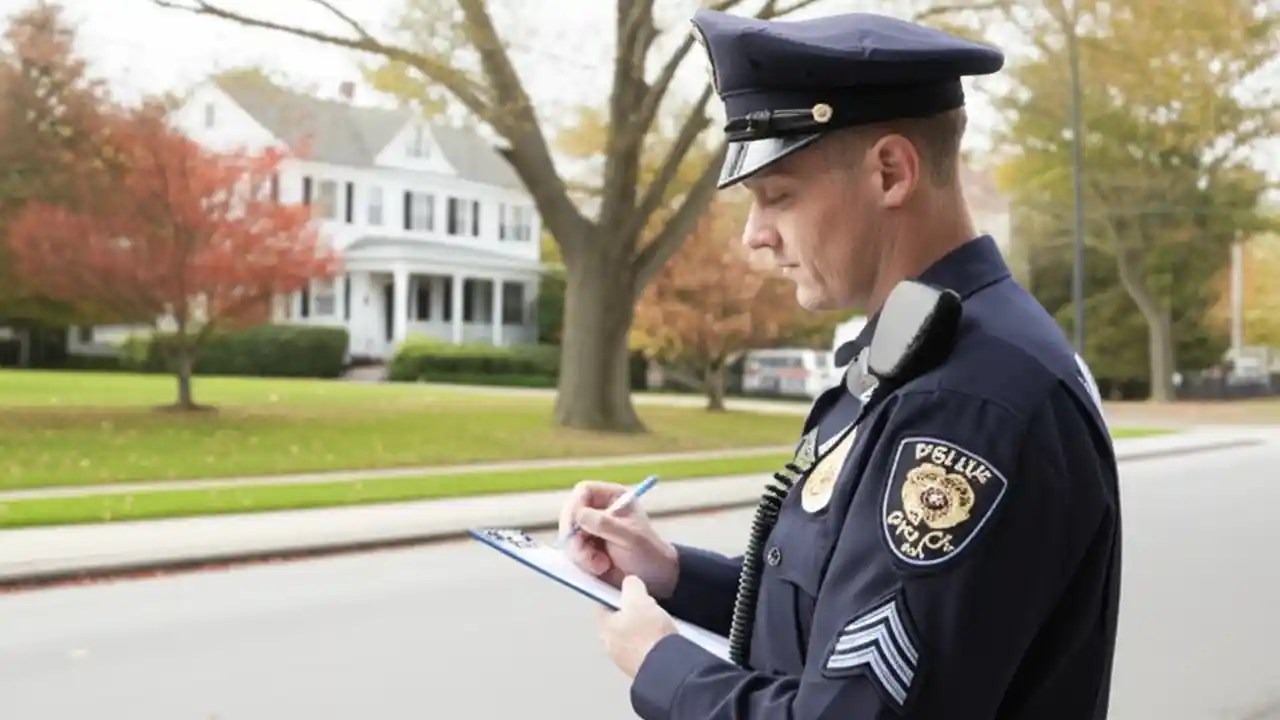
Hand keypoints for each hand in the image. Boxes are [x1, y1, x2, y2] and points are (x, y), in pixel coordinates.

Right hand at [558, 480, 678, 597]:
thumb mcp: (630, 537)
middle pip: (570, 514)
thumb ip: (605, 524)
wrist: (654, 579)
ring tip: (602, 565)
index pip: (584, 491)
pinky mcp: (586, 549)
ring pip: (568, 536)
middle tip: (586, 554)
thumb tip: (579, 515)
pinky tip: (600, 568)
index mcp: (612, 498)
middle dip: (575, 537)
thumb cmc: (648, 552)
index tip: (576, 526)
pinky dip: (582, 562)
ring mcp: (590, 530)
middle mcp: (598, 511)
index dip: (576, 506)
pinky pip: (572, 552)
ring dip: (580, 553)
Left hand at [598, 576, 677, 677]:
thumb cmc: (647, 633)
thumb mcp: (638, 599)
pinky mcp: (643, 668)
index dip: (615, 593)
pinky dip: (654, 642)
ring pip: (632, 636)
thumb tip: (630, 583)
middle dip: (632, 611)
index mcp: (604, 628)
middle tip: (647, 604)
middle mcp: (611, 646)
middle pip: (618, 621)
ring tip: (660, 621)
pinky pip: (646, 649)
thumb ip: (631, 586)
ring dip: (644, 628)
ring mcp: (626, 660)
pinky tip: (666, 637)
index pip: (603, 605)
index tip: (628, 588)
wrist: (666, 665)